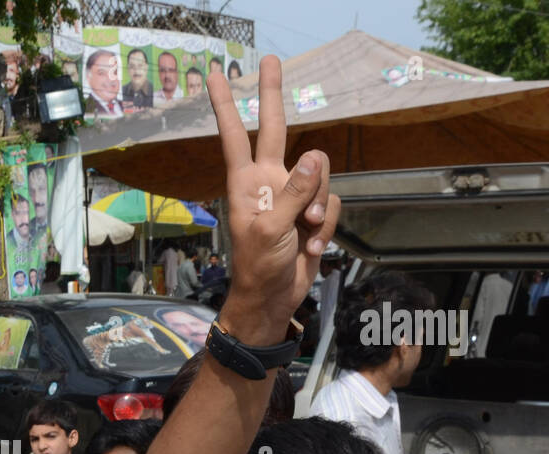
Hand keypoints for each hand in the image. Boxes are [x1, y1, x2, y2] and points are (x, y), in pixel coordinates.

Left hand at [206, 56, 339, 342]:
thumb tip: (315, 155)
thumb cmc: (260, 266)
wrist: (273, 298)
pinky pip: (332, 204)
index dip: (226, 105)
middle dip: (273, 93)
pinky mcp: (313, 212)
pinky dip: (327, 227)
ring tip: (306, 234)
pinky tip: (312, 248)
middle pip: (277, 127)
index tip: (216, 75)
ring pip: (321, 175)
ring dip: (320, 206)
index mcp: (247, 182)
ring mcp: (293, 196)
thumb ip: (294, 192)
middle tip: (270, 58)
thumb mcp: (271, 230)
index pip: (237, 134)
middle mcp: (269, 181)